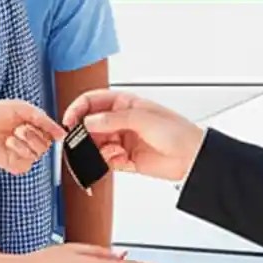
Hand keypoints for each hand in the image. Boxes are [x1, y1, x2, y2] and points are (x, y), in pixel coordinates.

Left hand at [0, 100, 64, 174]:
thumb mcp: (24, 109)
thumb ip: (45, 120)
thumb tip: (62, 133)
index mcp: (30, 126)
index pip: (50, 132)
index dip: (50, 128)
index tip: (42, 123)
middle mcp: (27, 141)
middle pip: (47, 143)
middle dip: (35, 133)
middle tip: (20, 128)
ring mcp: (21, 153)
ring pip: (40, 152)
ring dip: (26, 140)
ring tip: (13, 134)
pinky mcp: (14, 164)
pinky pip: (28, 162)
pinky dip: (19, 150)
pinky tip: (8, 144)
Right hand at [62, 90, 205, 180]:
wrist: (192, 158)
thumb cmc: (176, 132)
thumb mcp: (143, 118)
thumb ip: (113, 119)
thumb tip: (89, 121)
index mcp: (125, 104)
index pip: (93, 101)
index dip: (78, 109)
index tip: (70, 120)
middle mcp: (122, 121)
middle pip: (91, 124)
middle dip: (85, 133)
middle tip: (82, 141)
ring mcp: (123, 140)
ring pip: (97, 144)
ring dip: (98, 149)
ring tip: (109, 151)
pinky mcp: (126, 159)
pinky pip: (107, 160)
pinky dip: (108, 161)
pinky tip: (119, 159)